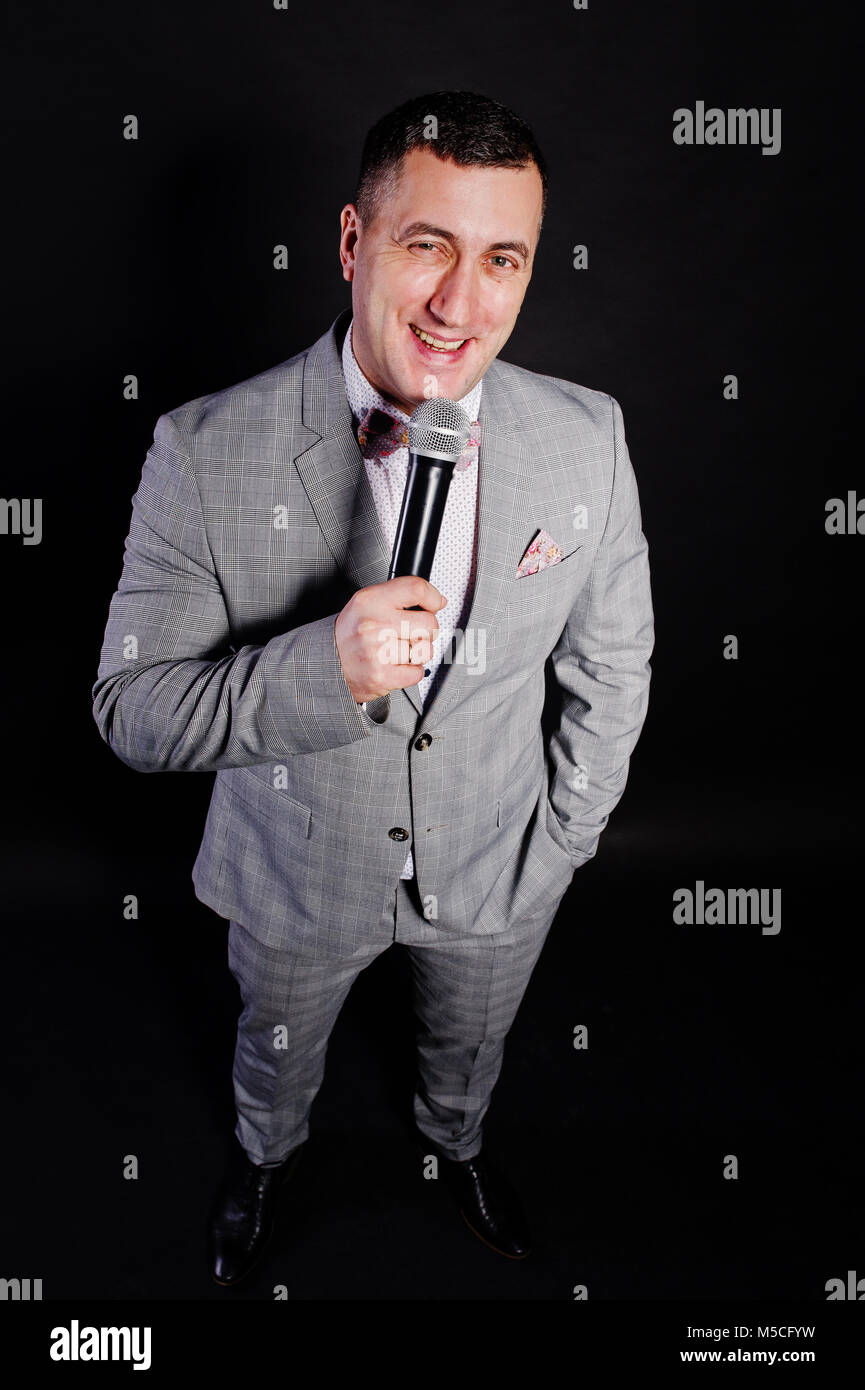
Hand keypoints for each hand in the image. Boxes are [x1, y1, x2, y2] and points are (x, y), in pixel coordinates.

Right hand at [334, 576, 446, 703]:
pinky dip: (410, 671)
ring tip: (397, 651)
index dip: (432, 597)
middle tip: (410, 634)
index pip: (416, 589)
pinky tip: (395, 666)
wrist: (327, 664)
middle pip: (429, 623)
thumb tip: (438, 601)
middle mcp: (374, 624)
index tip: (435, 604)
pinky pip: (417, 672)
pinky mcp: (382, 676)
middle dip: (425, 631)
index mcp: (370, 601)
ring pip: (425, 650)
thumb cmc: (350, 634)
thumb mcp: (366, 603)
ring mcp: (378, 652)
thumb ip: (399, 596)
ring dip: (416, 653)